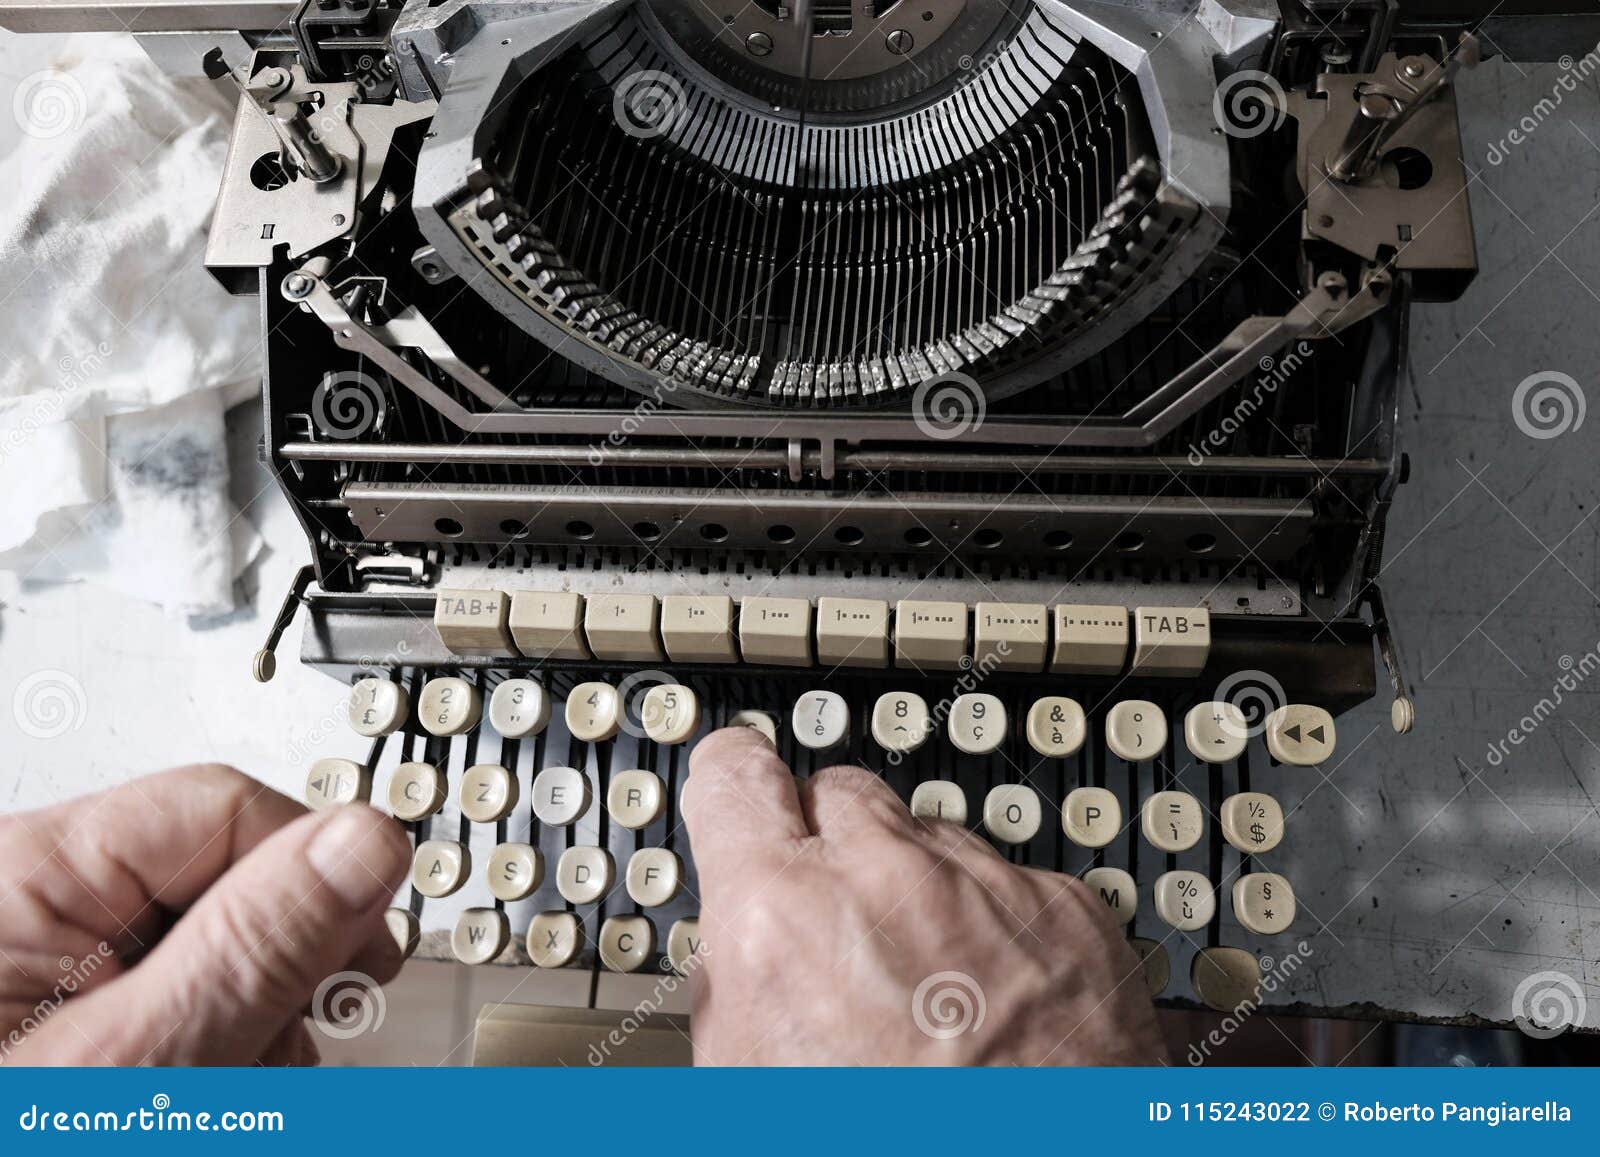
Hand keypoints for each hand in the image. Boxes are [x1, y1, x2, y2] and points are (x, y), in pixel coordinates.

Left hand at [0, 764, 410, 1064]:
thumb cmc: (15, 1148)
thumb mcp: (134, 1074)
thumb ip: (255, 948)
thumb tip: (364, 840)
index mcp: (20, 878)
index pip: (222, 809)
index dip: (314, 878)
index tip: (359, 961)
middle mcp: (27, 906)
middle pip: (224, 880)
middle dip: (279, 975)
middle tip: (268, 1061)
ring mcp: (43, 968)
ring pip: (218, 952)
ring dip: (254, 1030)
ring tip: (222, 1095)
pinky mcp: (64, 1022)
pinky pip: (181, 1003)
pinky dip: (218, 1057)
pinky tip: (204, 1093)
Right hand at [682, 727, 1165, 1064]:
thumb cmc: (888, 1146)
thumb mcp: (744, 1081)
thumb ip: (733, 975)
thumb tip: (743, 932)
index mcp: (783, 918)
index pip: (735, 775)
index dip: (733, 787)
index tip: (739, 790)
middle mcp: (889, 879)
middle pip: (838, 795)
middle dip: (828, 848)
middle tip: (835, 925)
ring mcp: (988, 887)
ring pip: (929, 840)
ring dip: (915, 891)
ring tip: (924, 991)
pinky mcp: (1069, 911)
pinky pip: (1010, 885)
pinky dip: (997, 929)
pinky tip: (992, 1005)